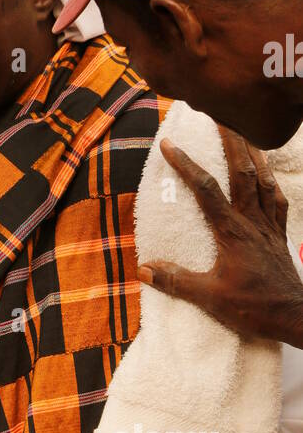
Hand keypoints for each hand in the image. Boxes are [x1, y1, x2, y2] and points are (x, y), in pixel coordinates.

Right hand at [138, 127, 302, 345]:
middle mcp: (252, 222)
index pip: (206, 189)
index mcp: (232, 231)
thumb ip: (176, 281)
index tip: (169, 144)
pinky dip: (272, 182)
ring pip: (264, 180)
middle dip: (231, 141)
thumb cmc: (254, 308)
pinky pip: (278, 200)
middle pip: (242, 172)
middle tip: (220, 115)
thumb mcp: (209, 298)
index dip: (186, 165)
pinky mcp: (279, 235)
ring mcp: (269, 226)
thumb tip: (143, 269)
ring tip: (245, 133)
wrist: (294, 317)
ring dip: (254, 154)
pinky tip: (268, 174)